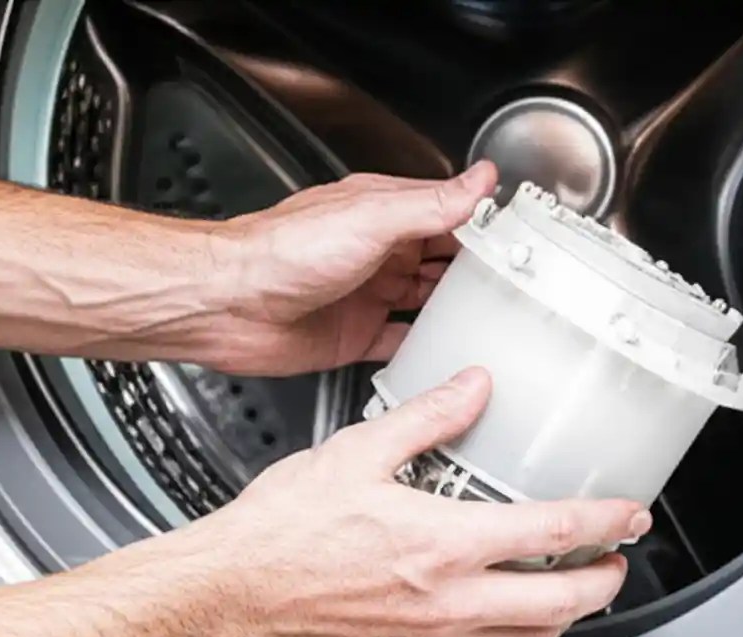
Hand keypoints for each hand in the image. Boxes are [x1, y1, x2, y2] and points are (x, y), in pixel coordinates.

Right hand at [154, 367, 651, 636]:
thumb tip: (472, 387)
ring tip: (576, 589)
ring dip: (567, 616)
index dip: (606, 521)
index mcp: (441, 544)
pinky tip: (508, 615)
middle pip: (560, 605)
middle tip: (617, 558)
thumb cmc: (281, 531)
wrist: (230, 592)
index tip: (630, 513)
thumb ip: (428, 416)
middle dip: (605, 581)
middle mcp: (445, 602)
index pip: (553, 534)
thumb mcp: (359, 451)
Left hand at [197, 163, 497, 375]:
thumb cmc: (279, 253)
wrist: (225, 304)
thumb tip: (479, 178)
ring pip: (424, 299)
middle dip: (474, 268)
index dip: (480, 224)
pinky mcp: (354, 335)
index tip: (517, 237)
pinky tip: (443, 352)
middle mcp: (375, 252)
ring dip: (453, 306)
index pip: (445, 213)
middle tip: (515, 282)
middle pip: (439, 259)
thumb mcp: (370, 219)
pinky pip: (399, 341)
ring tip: (490, 315)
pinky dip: (423, 346)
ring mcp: (365, 294)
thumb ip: (430, 204)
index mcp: (381, 214)